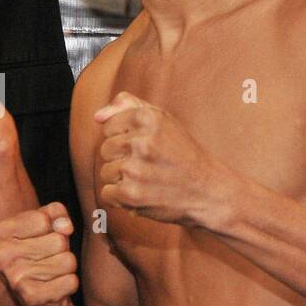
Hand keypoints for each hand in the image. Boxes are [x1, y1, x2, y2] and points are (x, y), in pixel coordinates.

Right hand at [0, 202, 78, 305]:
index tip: (42, 239)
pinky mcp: (31, 298)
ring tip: (51, 273)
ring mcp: (15, 278)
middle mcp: (1, 256)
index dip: (52, 228)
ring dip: (66, 268)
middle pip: (59, 241)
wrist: (38, 298)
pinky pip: (70, 282)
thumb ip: (55, 212)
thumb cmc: (42, 253)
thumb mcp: (45, 225)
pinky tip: (54, 288)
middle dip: (62, 250)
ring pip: (67, 261)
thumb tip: (65, 227)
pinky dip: (69, 285)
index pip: (44, 220)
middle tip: (48, 260)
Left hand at [95, 91, 225, 225]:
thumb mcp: (163, 120)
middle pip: (105, 149)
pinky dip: (121, 198)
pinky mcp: (132, 194)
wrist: (208, 191)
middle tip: (148, 165)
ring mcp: (135, 169)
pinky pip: (107, 193)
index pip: (108, 126)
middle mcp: (141, 141)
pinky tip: (142, 194)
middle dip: (122, 159)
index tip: (145, 146)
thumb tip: (97, 116)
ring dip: (122, 179)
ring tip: (147, 180)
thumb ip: (129, 106)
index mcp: (147, 118)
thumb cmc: (183, 154)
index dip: (124, 138)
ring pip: (105, 172)